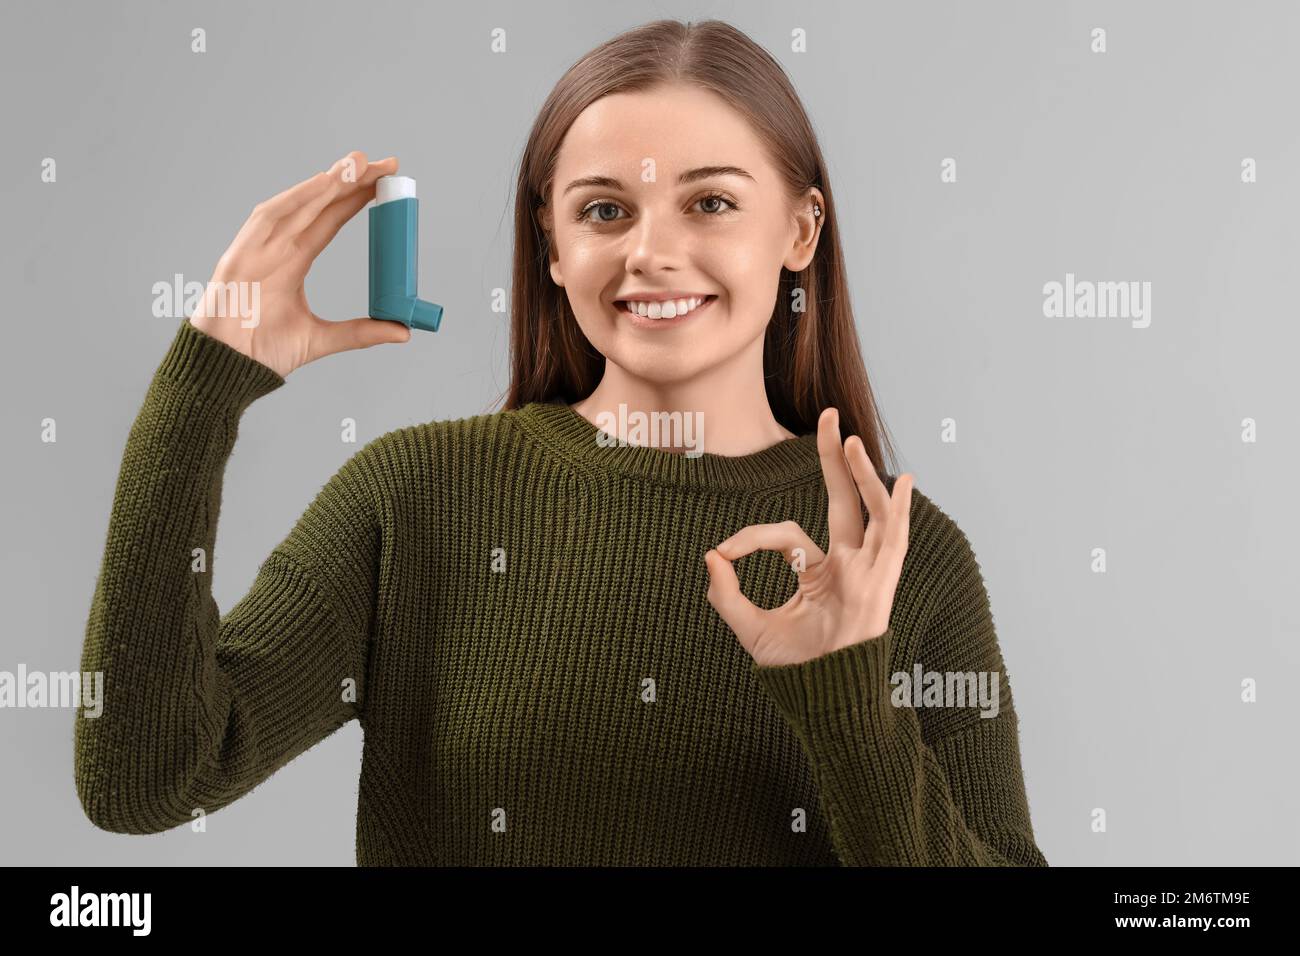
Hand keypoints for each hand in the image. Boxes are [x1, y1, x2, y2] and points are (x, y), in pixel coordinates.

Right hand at [188, 150, 410, 377]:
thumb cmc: (261, 352)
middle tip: (385, 163)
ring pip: (297, 205)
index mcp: (293, 261)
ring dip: (326, 182)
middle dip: (350, 181)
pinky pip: (268, 219)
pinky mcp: (240, 256)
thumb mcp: (320, 339)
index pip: (329, 220)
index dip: (356, 198)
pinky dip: (295, 199)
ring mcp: (258, 249)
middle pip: (318, 204)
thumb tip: (402, 333)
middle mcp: (277, 248)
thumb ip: (360, 333)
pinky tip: (321, 183)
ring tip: (358, 164)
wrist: (226, 369)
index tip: (386, 181)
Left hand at [704, 408, 913, 666]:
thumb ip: (726, 595)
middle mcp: (846, 564)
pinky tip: (903, 483)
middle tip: (828, 414)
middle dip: (836, 459)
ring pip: (869, 512)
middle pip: (844, 500)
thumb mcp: (750, 628)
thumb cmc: (795, 669)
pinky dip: (899, 512)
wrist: (823, 698)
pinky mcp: (880, 585)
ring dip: (862, 474)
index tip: (721, 553)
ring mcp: (866, 572)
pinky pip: (893, 542)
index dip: (749, 537)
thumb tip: (709, 555)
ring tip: (849, 438)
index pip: (784, 534)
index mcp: (817, 572)